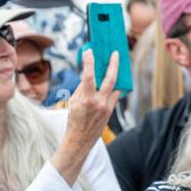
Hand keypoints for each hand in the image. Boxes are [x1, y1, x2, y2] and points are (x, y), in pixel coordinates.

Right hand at [53, 49, 120, 183]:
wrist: (80, 139)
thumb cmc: (74, 119)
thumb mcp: (73, 102)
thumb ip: (82, 88)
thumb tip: (91, 75)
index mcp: (86, 99)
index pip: (89, 76)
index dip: (89, 61)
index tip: (89, 50)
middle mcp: (98, 102)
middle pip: (110, 79)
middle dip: (114, 64)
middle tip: (116, 53)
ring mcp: (106, 106)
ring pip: (116, 85)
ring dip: (116, 74)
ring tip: (117, 63)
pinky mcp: (110, 110)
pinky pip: (115, 94)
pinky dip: (115, 86)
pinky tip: (114, 78)